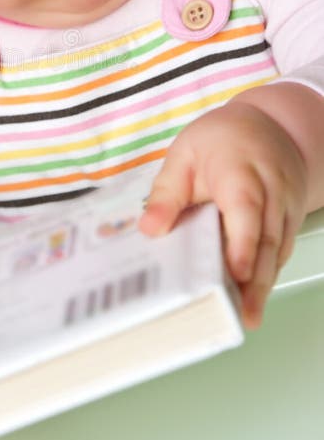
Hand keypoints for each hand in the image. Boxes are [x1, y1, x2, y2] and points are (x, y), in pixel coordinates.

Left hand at [139, 101, 307, 328]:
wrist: (267, 125)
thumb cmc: (222, 140)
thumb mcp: (183, 155)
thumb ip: (166, 192)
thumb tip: (149, 229)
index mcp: (240, 173)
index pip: (246, 211)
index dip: (244, 244)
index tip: (237, 273)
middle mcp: (271, 191)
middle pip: (268, 240)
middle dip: (256, 281)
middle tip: (244, 314)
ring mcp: (286, 207)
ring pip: (279, 250)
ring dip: (264, 284)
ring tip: (246, 314)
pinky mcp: (290, 220)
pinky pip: (281, 250)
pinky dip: (268, 273)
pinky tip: (250, 297)